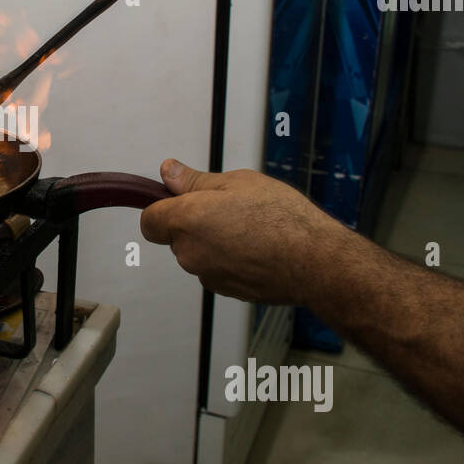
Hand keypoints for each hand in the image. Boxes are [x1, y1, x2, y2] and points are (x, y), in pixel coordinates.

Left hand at [139, 159, 351, 303]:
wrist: (314, 261)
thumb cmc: (282, 220)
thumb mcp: (237, 182)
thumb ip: (195, 181)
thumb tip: (170, 172)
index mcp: (186, 220)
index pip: (150, 220)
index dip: (162, 208)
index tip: (179, 199)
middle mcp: (190, 253)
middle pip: (176, 238)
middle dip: (194, 223)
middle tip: (228, 208)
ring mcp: (207, 275)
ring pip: (198, 254)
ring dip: (214, 242)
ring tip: (250, 228)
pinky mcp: (226, 290)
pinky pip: (217, 270)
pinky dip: (230, 260)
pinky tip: (257, 248)